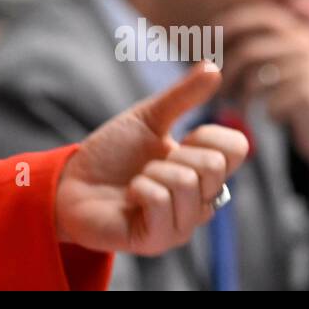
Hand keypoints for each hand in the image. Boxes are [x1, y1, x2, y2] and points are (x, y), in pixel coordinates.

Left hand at [54, 63, 248, 255]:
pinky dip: (139, 188)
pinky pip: (160, 201)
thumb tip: (215, 67)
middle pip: (214, 165)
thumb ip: (182, 97)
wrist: (71, 182)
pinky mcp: (158, 240)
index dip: (207, 132)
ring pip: (186, 183)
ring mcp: (182, 225)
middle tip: (152, 162)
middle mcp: (201, 202)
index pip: (236, 147)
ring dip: (152, 172)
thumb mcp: (148, 119)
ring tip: (138, 179)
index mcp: (205, 173)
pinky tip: (130, 195)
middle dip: (175, 153)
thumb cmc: (113, 154)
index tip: (181, 135)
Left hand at [218, 3, 308, 215]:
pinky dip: (263, 112)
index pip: (257, 16)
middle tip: (216, 90)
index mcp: (296, 29)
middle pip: (249, 51)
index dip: (228, 25)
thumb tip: (206, 41)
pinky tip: (270, 117)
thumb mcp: (279, 63)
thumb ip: (253, 48)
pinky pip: (271, 102)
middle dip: (226, 72)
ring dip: (239, 97)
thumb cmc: (293, 94)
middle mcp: (306, 43)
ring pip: (256, 80)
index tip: (205, 42)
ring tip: (235, 106)